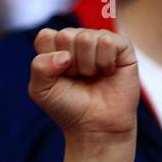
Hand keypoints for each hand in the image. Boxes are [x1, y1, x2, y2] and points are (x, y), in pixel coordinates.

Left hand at [29, 27, 138, 147]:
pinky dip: (104, 62)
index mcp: (56, 47)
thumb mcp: (41, 91)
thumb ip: (39, 67)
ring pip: (86, 37)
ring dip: (87, 65)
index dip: (49, 58)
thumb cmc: (67, 107)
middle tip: (77, 78)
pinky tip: (107, 73)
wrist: (95, 126)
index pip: (45, 36)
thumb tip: (64, 55)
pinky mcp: (122, 46)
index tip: (57, 77)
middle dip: (69, 64)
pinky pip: (107, 41)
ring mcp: (100, 41)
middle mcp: (78, 40)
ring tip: (92, 77)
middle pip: (65, 35)